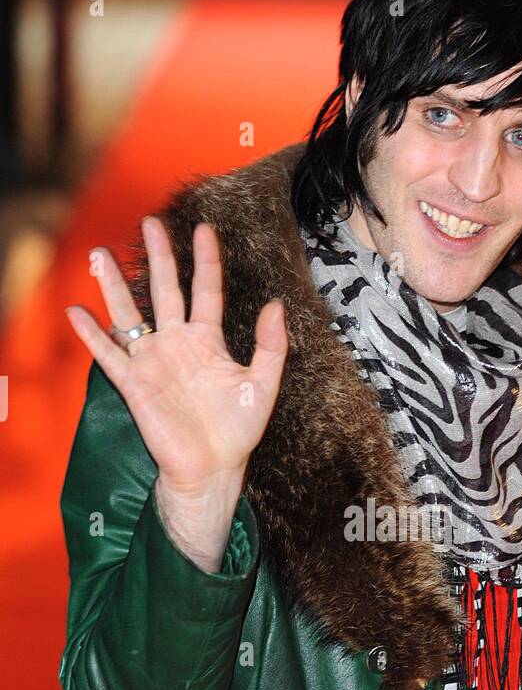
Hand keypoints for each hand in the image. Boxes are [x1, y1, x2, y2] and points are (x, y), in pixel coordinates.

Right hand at [65, 215, 288, 492]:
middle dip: (159, 257)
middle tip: (150, 222)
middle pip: (166, 290)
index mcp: (209, 342)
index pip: (207, 291)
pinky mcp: (135, 384)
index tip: (204, 229)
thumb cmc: (237, 431)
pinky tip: (77, 312)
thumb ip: (271, 346)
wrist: (212, 468)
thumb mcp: (263, 385)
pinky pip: (109, 355)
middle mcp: (178, 344)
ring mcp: (154, 362)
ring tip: (100, 254)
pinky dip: (92, 335)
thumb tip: (276, 305)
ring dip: (115, 286)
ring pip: (131, 314)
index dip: (206, 261)